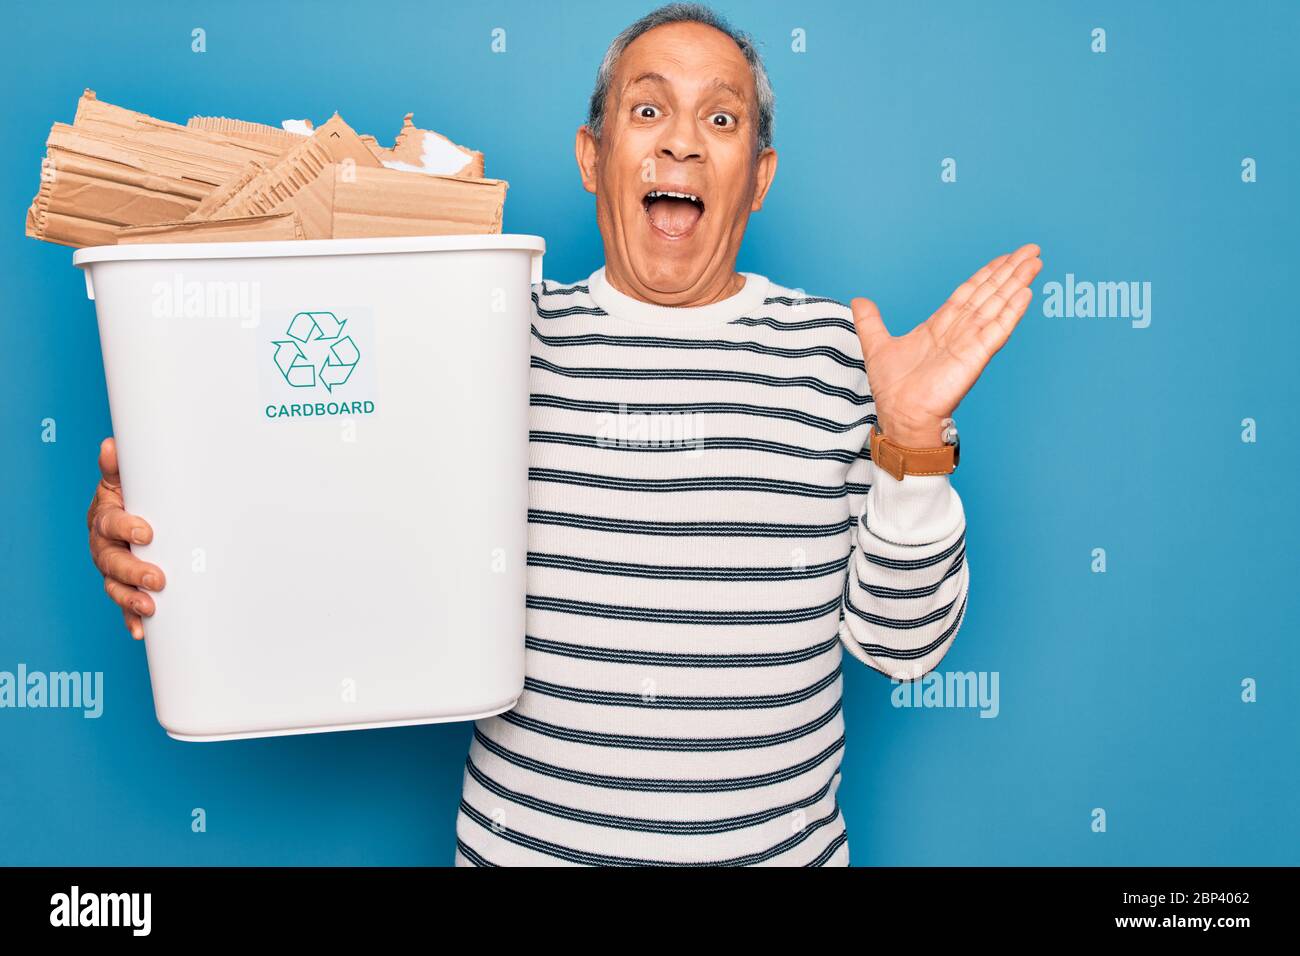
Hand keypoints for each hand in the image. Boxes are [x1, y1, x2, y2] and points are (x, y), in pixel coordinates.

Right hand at [87, 437, 164, 639]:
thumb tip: (112, 446)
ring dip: (131, 599)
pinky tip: (142, 630)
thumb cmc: (131, 496)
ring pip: (116, 586)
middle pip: (113, 562)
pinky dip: (132, 618)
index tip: (145, 532)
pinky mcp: (124, 585)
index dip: (126, 528)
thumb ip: (118, 468)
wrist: (132, 514)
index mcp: (105, 518)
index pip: (111, 523)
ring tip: (150, 607)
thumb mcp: (124, 480)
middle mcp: (104, 547)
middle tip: (157, 579)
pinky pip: (125, 605)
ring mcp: (113, 569)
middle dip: (134, 572)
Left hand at [850, 243, 1042, 446]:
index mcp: (940, 326)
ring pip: (997, 306)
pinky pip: (997, 330)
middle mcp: (959, 332)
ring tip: (1035, 262)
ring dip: (1016, 284)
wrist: (900, 416)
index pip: (968, 293)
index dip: (987, 274)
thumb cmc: (893, 390)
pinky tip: (1025, 293)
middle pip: (988, 294)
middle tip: (1032, 250)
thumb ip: (871, 321)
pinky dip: (1011, 312)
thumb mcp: (877, 345)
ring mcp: (969, 343)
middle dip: (1009, 272)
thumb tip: (859, 300)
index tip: (1006, 257)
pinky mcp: (975, 357)